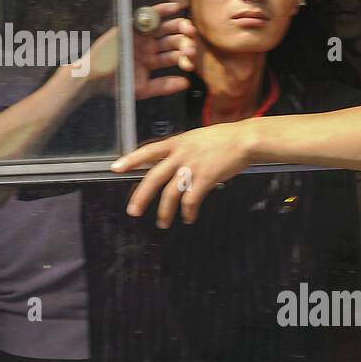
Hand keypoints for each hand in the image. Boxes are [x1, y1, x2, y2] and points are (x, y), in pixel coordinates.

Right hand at [81, 1, 198, 100]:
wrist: (93, 78)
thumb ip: (164, 86)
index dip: (184, 57)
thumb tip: (186, 83)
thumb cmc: (115, 85)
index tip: (191, 61)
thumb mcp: (143, 88)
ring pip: (164, 27)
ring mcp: (140, 35)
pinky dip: (162, 9)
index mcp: (150, 60)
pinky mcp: (130, 25)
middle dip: (184, 40)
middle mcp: (147, 46)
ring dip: (178, 26)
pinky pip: (148, 14)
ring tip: (188, 27)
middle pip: (171, 40)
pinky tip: (176, 7)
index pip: (172, 56)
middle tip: (192, 43)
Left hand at [110, 121, 251, 227]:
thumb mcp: (195, 139)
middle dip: (141, 196)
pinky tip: (188, 217)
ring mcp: (192, 166)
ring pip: (171, 193)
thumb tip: (169, 164)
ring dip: (165, 212)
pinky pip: (191, 200)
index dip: (131, 159)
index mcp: (177, 143)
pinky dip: (188, 212)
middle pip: (154, 177)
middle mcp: (181, 154)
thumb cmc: (223, 139)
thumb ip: (180, 150)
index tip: (115, 168)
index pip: (148, 151)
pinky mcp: (206, 177)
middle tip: (133, 211)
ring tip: (162, 223)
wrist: (244, 140)